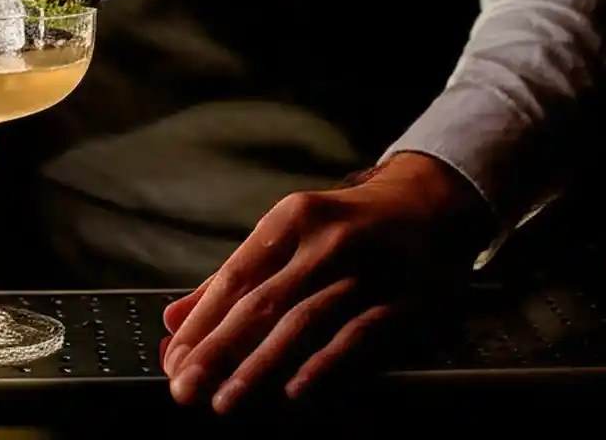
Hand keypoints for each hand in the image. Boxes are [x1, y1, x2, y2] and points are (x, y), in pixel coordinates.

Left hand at [160, 152, 493, 413]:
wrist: (432, 204)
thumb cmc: (345, 228)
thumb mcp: (289, 235)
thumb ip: (233, 278)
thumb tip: (174, 318)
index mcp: (291, 218)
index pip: (236, 277)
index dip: (202, 322)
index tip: (174, 360)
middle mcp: (327, 240)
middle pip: (263, 302)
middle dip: (218, 351)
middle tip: (186, 389)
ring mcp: (369, 269)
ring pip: (304, 322)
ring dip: (260, 366)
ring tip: (226, 400)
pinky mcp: (407, 299)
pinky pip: (358, 337)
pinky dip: (324, 365)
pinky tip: (294, 392)